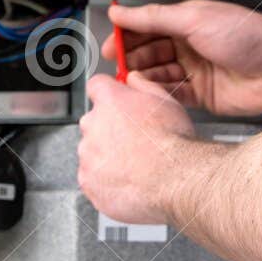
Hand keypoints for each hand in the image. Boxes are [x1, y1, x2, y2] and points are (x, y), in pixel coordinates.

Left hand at [77, 74, 196, 223]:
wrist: (173, 180)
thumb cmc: (172, 143)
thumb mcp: (166, 101)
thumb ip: (143, 85)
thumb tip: (133, 79)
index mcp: (110, 101)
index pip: (97, 86)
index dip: (108, 94)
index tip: (116, 103)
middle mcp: (93, 125)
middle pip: (94, 121)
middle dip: (109, 129)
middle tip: (134, 141)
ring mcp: (88, 155)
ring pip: (93, 151)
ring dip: (107, 155)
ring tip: (135, 165)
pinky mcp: (88, 182)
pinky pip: (92, 178)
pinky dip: (106, 180)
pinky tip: (128, 181)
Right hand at [103, 0, 261, 116]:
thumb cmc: (250, 36)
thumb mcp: (194, 18)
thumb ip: (154, 17)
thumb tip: (122, 12)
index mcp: (188, 21)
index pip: (148, 26)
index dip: (127, 35)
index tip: (111, 44)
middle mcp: (191, 45)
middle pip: (150, 52)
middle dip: (132, 59)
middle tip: (118, 67)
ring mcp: (197, 71)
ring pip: (159, 74)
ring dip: (144, 77)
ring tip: (131, 81)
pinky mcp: (203, 96)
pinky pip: (173, 95)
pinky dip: (159, 94)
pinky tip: (150, 93)